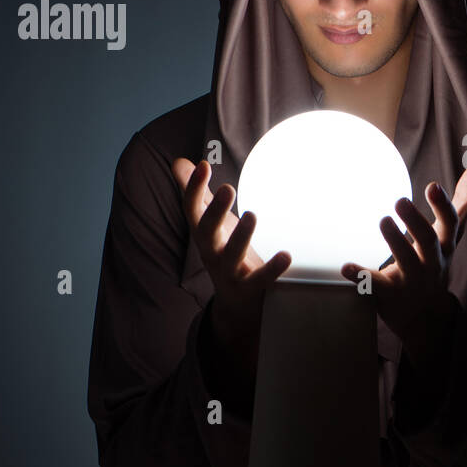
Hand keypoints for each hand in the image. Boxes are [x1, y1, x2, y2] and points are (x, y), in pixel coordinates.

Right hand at [171, 158, 291, 365]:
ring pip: (230, 256)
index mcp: (203, 234)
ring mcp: (228, 272)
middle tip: (228, 188)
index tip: (203, 165)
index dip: (194, 189)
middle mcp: (211, 252)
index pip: (192, 209)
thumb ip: (199, 195)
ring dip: (240, 236)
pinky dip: (272, 269)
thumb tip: (180, 162)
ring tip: (253, 215)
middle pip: (206, 232)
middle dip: (214, 210)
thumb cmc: (225, 253)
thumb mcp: (210, 224)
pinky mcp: (248, 289)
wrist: (236, 304)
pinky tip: (286, 255)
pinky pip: (260, 279)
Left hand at [340, 165, 466, 357]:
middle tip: (399, 200)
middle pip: (428, 241)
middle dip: (416, 222)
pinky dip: (362, 276)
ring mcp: (411, 279)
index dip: (442, 206)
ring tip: (383, 220)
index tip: (431, 186)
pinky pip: (376, 285)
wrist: (426, 317)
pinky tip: (346, 267)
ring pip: (406, 261)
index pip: (450, 223)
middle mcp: (431, 262)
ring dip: (395, 241)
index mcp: (444, 245)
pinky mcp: (390, 294)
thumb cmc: (435, 263)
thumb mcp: (450, 234)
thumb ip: (463, 200)